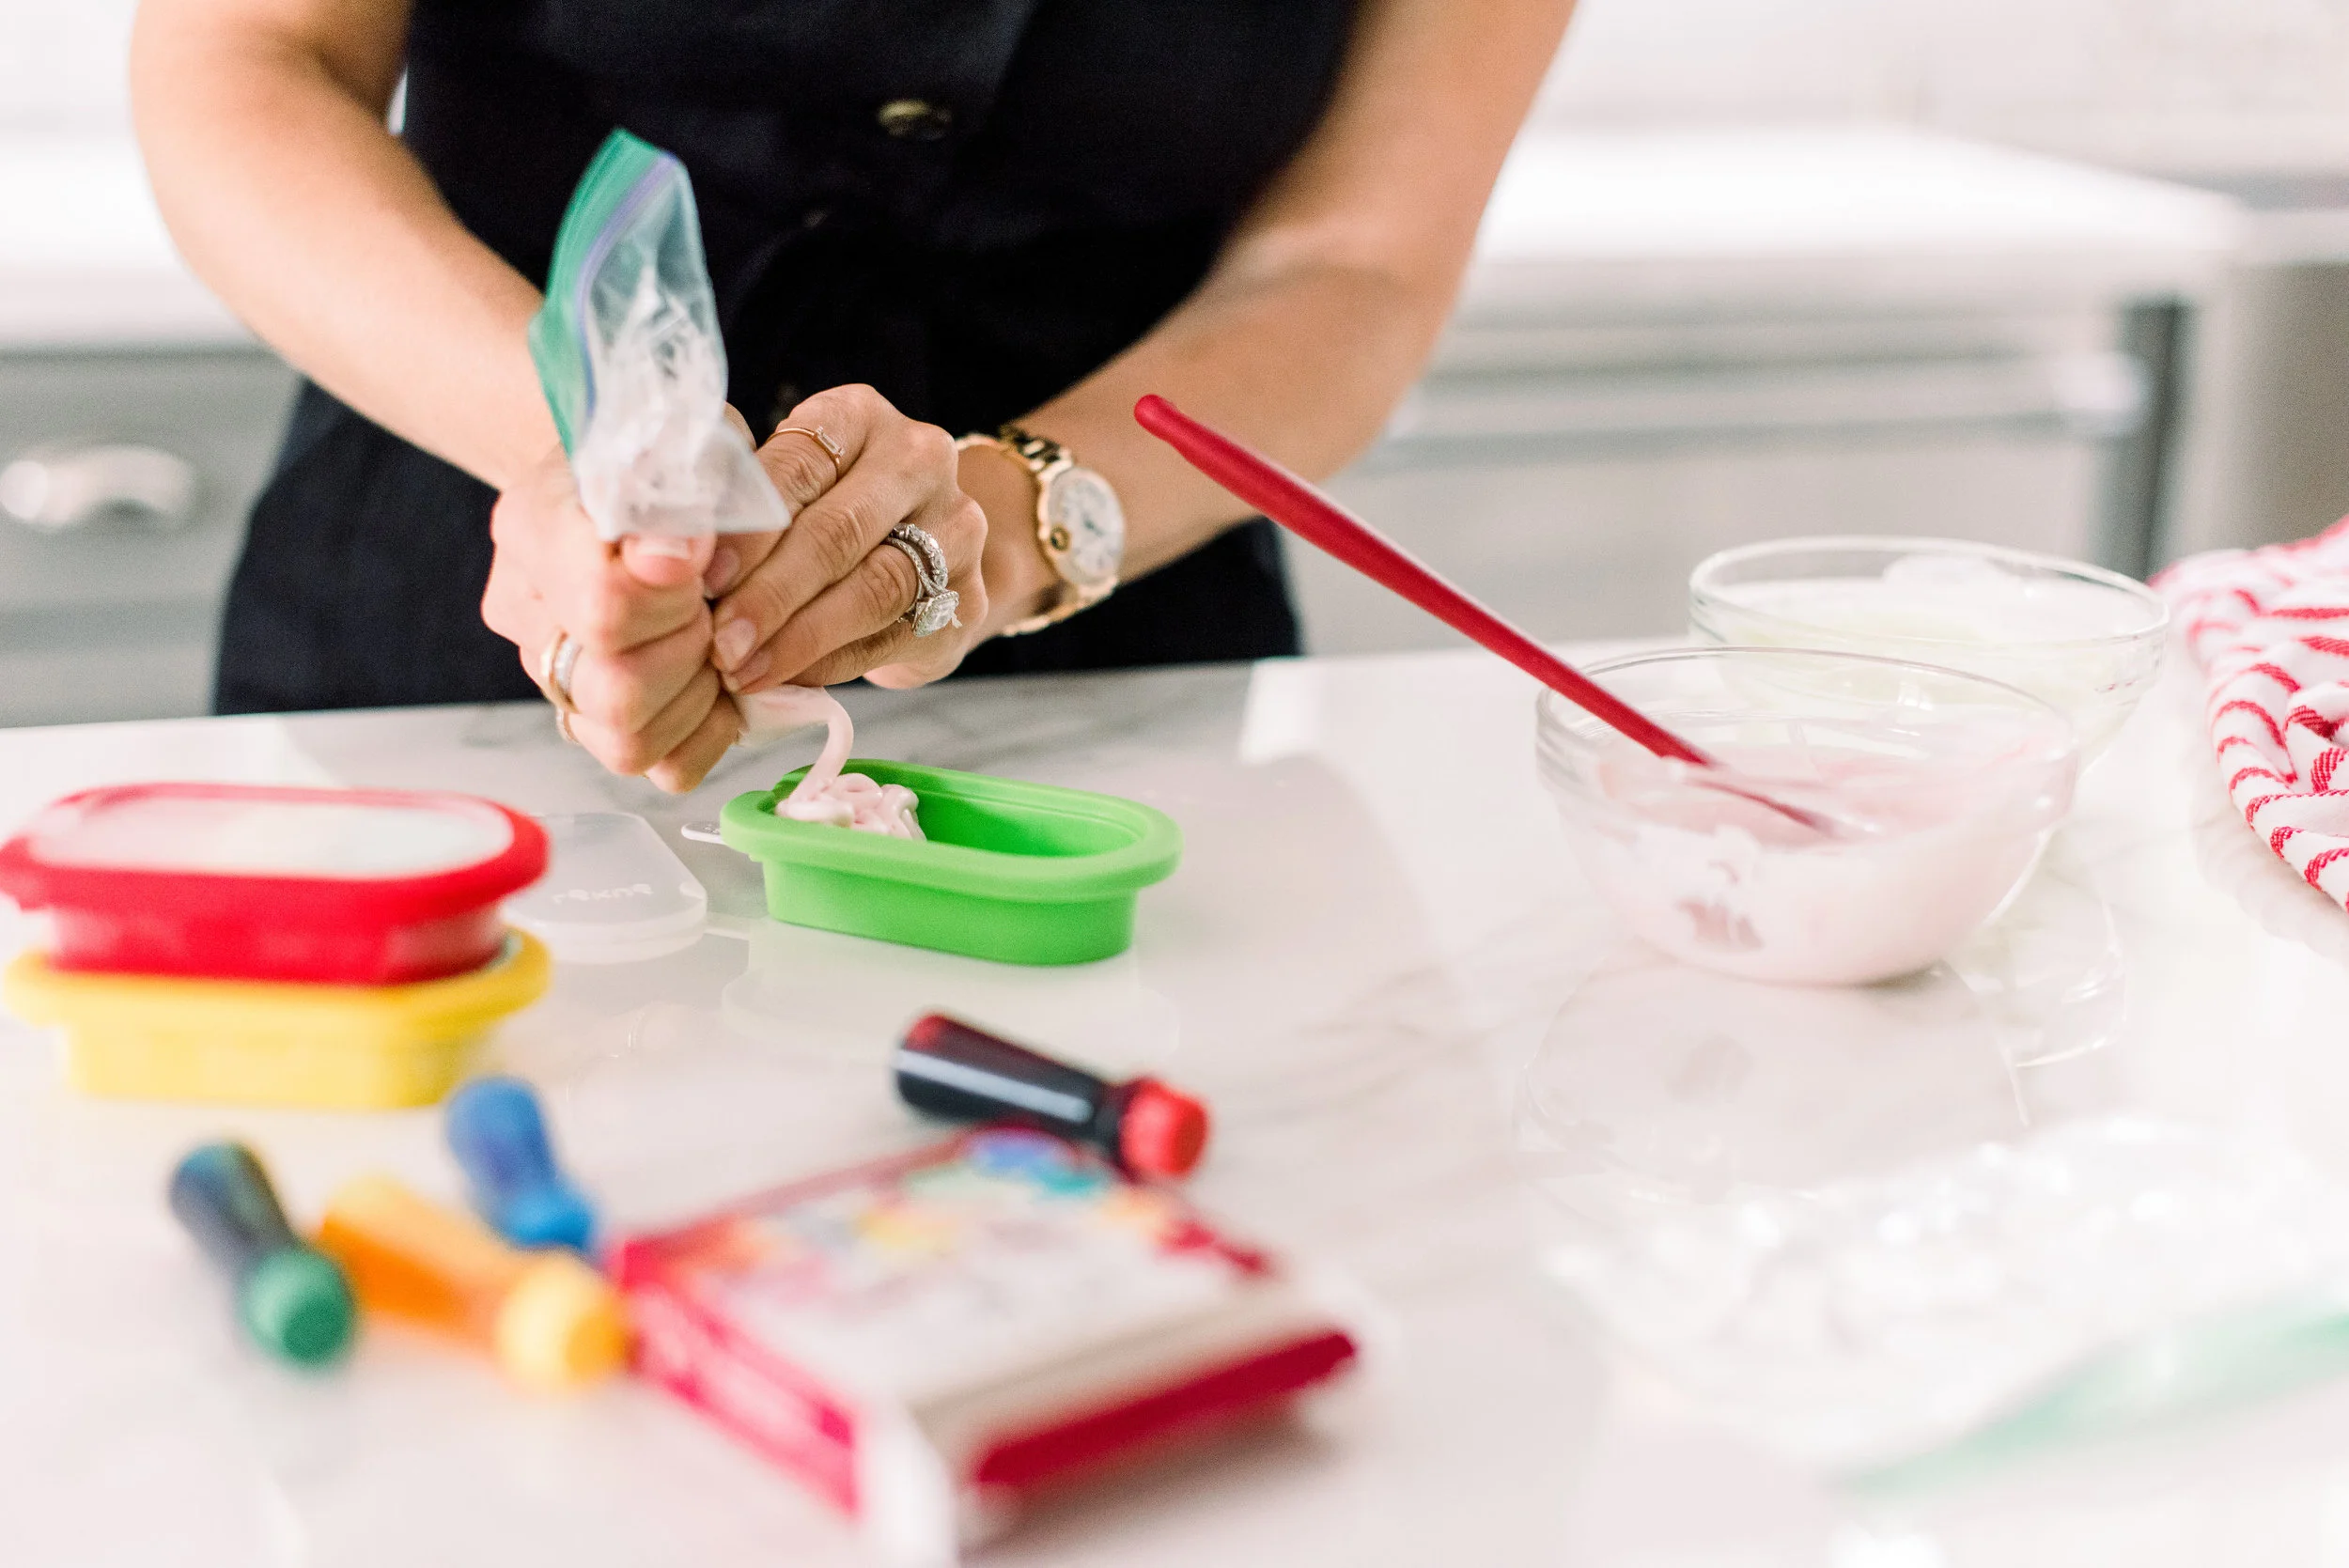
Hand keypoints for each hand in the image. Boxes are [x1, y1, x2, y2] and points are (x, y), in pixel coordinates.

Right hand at [480, 444, 742, 791]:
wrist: (636, 484)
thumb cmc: (668, 461)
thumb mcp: (689, 442)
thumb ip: (686, 489)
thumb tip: (672, 557)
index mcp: (534, 526)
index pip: (602, 602)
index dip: (673, 592)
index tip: (701, 554)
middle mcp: (527, 611)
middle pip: (612, 688)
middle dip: (689, 649)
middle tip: (708, 603)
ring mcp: (552, 676)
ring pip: (629, 739)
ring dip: (696, 693)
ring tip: (710, 637)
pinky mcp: (592, 724)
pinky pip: (660, 766)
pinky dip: (703, 731)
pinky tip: (713, 682)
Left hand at [710, 385, 989, 693]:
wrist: (930, 551)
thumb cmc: (827, 511)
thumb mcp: (785, 485)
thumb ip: (738, 501)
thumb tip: (667, 544)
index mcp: (858, 417)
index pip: (798, 466)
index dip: (748, 527)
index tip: (703, 575)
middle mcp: (918, 460)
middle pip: (838, 531)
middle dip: (770, 594)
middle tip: (720, 643)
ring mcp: (956, 528)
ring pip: (873, 589)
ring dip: (800, 638)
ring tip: (745, 670)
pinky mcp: (969, 595)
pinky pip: (893, 635)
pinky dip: (833, 662)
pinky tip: (789, 679)